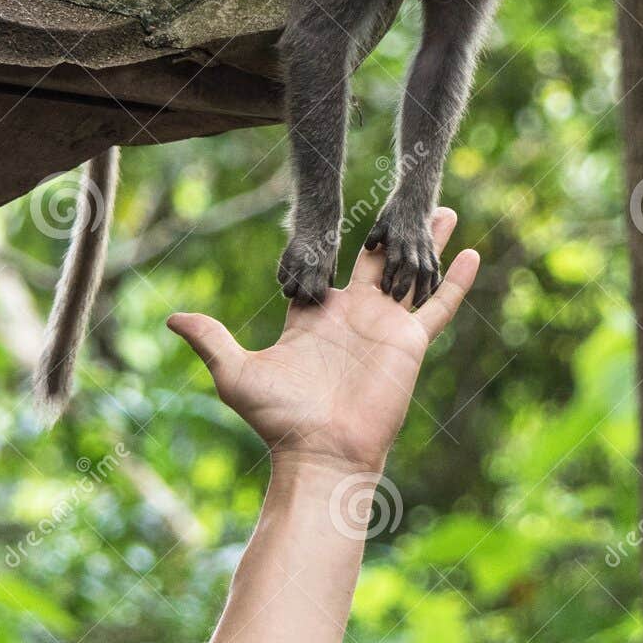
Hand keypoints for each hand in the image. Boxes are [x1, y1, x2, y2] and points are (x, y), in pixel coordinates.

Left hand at [167, 208, 478, 477]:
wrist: (320, 453)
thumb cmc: (278, 418)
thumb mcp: (236, 372)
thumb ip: (210, 339)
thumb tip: (170, 318)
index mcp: (314, 315)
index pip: (326, 265)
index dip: (332, 236)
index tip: (338, 199)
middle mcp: (352, 316)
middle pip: (374, 259)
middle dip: (387, 226)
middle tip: (400, 190)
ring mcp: (384, 327)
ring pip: (410, 273)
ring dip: (426, 241)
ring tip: (441, 205)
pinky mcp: (410, 343)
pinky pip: (439, 305)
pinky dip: (457, 280)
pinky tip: (472, 252)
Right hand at [276, 231, 336, 304]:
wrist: (315, 221)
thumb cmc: (326, 242)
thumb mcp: (331, 259)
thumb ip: (327, 276)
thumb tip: (327, 290)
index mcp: (323, 270)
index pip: (318, 294)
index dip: (316, 297)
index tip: (316, 294)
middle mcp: (309, 268)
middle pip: (302, 296)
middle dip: (301, 297)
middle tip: (302, 291)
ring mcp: (296, 263)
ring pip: (288, 289)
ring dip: (290, 288)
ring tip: (294, 283)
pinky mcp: (286, 258)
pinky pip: (281, 277)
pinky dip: (284, 277)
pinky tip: (289, 271)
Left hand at [364, 199, 441, 306]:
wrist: (416, 198)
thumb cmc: (394, 213)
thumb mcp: (382, 222)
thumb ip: (375, 236)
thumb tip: (370, 247)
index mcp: (398, 239)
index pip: (394, 258)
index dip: (390, 273)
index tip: (384, 288)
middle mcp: (413, 245)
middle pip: (412, 267)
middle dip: (406, 283)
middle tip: (397, 300)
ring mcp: (425, 249)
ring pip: (428, 271)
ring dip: (423, 288)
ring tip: (417, 304)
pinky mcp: (432, 253)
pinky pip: (436, 270)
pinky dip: (435, 283)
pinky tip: (430, 297)